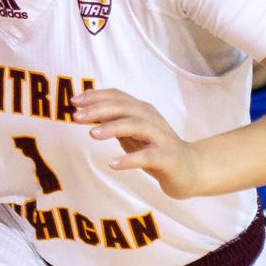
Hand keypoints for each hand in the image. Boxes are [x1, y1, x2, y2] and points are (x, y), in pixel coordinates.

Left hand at [72, 88, 207, 197]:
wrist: (190, 170)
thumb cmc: (156, 150)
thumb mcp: (132, 134)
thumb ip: (113, 122)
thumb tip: (85, 113)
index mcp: (143, 111)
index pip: (118, 96)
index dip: (96, 96)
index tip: (74, 101)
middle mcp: (152, 120)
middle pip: (125, 108)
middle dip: (99, 109)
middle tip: (76, 116)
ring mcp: (161, 138)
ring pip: (136, 126)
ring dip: (112, 128)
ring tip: (92, 134)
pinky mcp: (167, 158)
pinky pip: (148, 157)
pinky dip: (129, 159)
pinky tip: (113, 164)